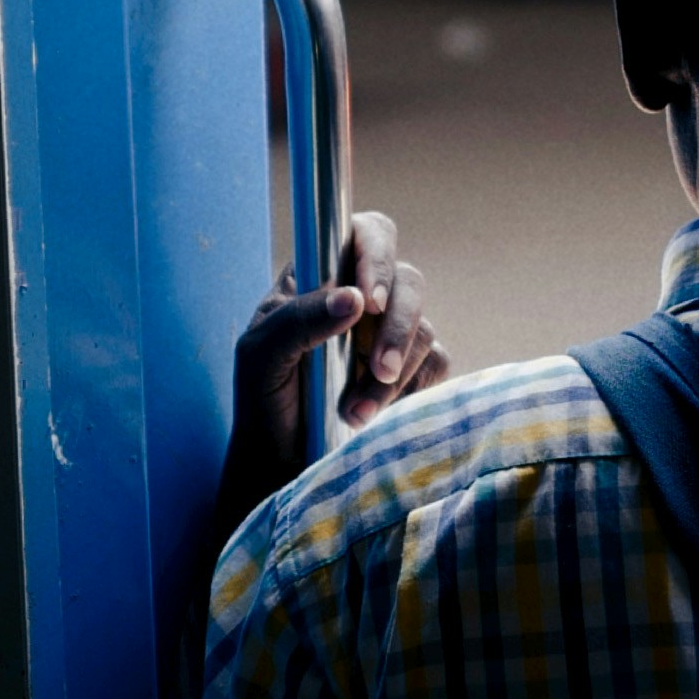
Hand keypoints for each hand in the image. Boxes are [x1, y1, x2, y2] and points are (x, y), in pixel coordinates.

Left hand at [220, 209, 438, 530]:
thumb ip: (300, 320)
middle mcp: (362, 299)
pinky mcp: (413, 373)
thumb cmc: (264, 402)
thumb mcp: (261, 358)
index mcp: (320, 277)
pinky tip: (374, 416)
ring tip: (356, 412)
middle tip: (380, 370)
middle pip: (407, 280)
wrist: (281, 465)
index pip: (363, 233)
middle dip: (398, 326)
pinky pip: (437, 366)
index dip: (377, 253)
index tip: (371, 300)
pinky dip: (412, 392)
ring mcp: (389, 335)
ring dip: (395, 374)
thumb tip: (354, 299)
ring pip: (424, 327)